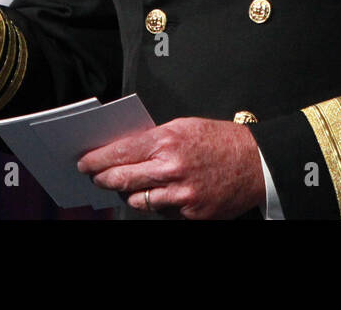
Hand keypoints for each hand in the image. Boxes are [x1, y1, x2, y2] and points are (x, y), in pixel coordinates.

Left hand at [77, 117, 264, 219]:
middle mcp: (171, 169)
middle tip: (95, 176)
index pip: (120, 152)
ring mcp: (181, 195)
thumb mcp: (184, 126)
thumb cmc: (220, 141)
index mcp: (167, 141)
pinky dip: (158, 202)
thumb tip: (125, 149)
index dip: (97, 159)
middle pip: (122, 180)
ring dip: (130, 193)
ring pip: (138, 200)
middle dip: (104, 179)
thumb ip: (154, 138)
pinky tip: (162, 192)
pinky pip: (162, 211)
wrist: (255, 163)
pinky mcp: (191, 214)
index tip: (85, 161)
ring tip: (130, 185)